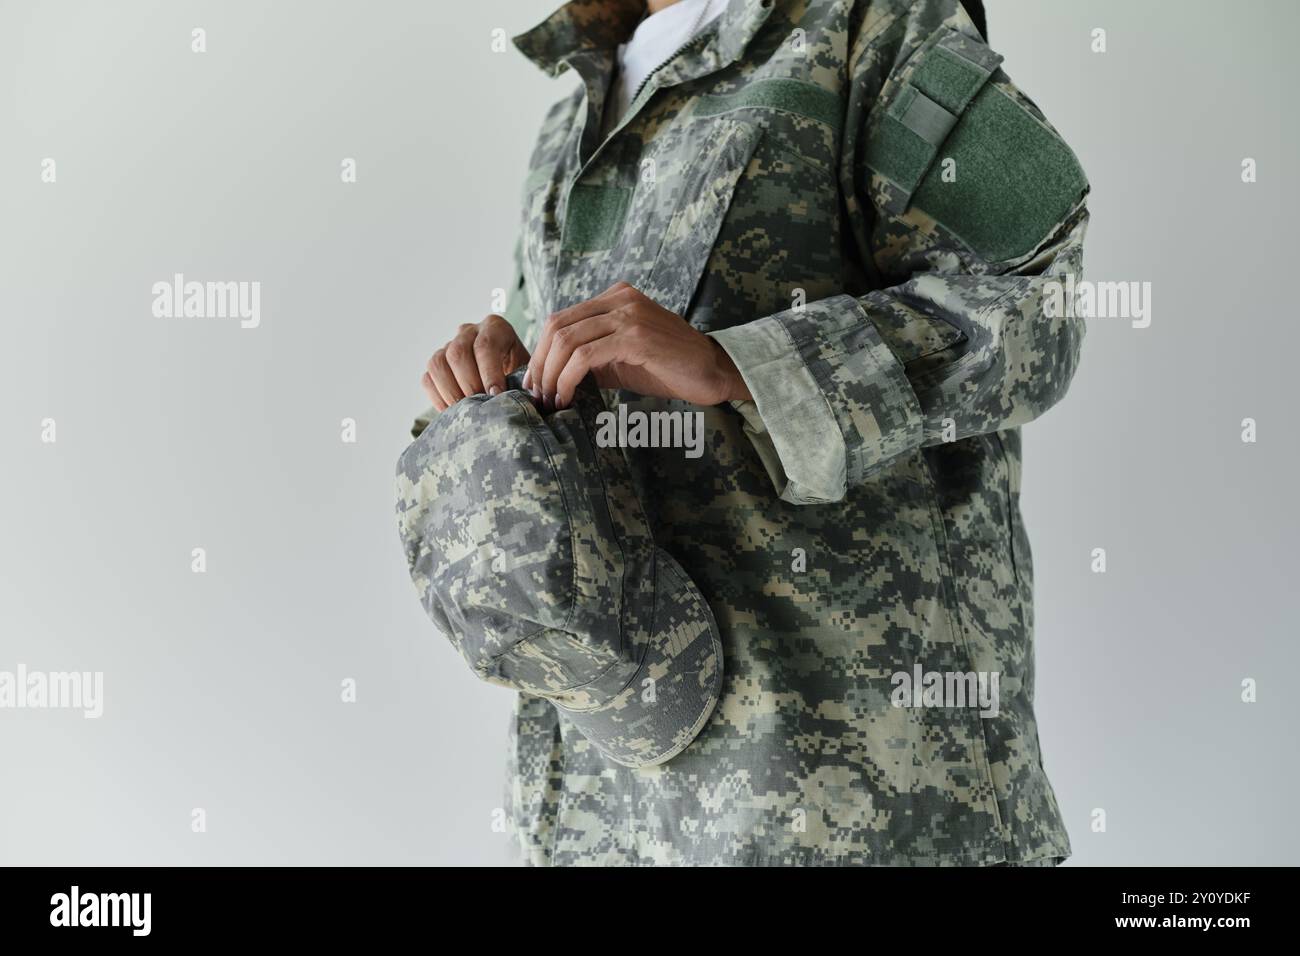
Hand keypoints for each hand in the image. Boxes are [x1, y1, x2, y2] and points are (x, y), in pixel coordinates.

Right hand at [421, 314, 530, 411]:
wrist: (510, 381)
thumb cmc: (522, 377)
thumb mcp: (529, 373)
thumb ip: (523, 380)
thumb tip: (515, 399)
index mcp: (496, 327)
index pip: (485, 345)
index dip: (489, 372)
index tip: (496, 395)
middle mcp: (469, 332)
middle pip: (458, 353)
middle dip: (469, 383)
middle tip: (481, 406)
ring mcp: (449, 346)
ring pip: (438, 363)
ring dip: (451, 391)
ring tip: (466, 411)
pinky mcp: (437, 365)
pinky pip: (428, 378)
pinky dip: (438, 398)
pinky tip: (454, 412)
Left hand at [525, 282, 750, 409]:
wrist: (712, 372)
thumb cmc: (668, 367)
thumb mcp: (621, 357)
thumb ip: (590, 357)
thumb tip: (550, 376)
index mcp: (616, 298)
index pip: (562, 318)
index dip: (542, 351)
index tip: (536, 381)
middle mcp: (620, 299)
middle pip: (558, 326)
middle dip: (541, 363)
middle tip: (537, 394)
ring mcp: (629, 315)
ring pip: (568, 340)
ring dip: (551, 374)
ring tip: (550, 398)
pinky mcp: (636, 337)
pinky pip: (586, 357)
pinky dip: (568, 379)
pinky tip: (567, 396)